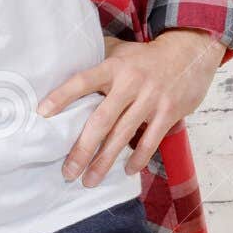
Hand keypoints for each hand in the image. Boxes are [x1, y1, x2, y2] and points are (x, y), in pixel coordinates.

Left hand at [38, 29, 225, 187]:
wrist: (190, 52)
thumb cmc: (147, 57)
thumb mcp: (120, 51)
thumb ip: (97, 60)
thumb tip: (65, 67)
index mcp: (114, 67)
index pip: (83, 81)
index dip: (62, 96)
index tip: (43, 113)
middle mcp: (131, 83)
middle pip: (101, 120)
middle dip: (82, 149)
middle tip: (68, 171)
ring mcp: (151, 99)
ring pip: (123, 136)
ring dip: (104, 162)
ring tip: (89, 180)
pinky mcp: (169, 112)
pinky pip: (150, 141)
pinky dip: (138, 158)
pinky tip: (126, 170)